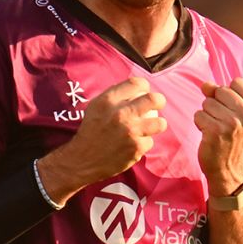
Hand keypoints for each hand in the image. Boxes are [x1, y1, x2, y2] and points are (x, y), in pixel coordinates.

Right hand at [37, 77, 166, 203]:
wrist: (82, 160)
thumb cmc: (91, 131)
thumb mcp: (95, 107)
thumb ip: (115, 97)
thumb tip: (136, 88)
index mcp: (109, 100)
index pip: (136, 83)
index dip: (144, 86)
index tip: (144, 92)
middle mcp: (121, 114)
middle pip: (154, 99)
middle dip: (159, 101)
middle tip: (158, 105)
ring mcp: (130, 131)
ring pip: (160, 123)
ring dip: (158, 124)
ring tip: (152, 126)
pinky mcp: (136, 148)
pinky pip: (149, 142)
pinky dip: (143, 144)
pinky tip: (134, 144)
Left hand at [195, 78, 242, 194]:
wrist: (228, 167)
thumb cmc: (231, 136)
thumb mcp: (235, 112)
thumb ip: (222, 93)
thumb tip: (206, 85)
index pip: (236, 82)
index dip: (228, 94)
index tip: (232, 111)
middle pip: (220, 90)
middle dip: (216, 104)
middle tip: (223, 122)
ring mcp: (232, 123)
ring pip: (207, 103)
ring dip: (207, 115)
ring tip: (216, 129)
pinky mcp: (216, 131)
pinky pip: (198, 115)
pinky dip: (200, 124)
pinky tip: (209, 135)